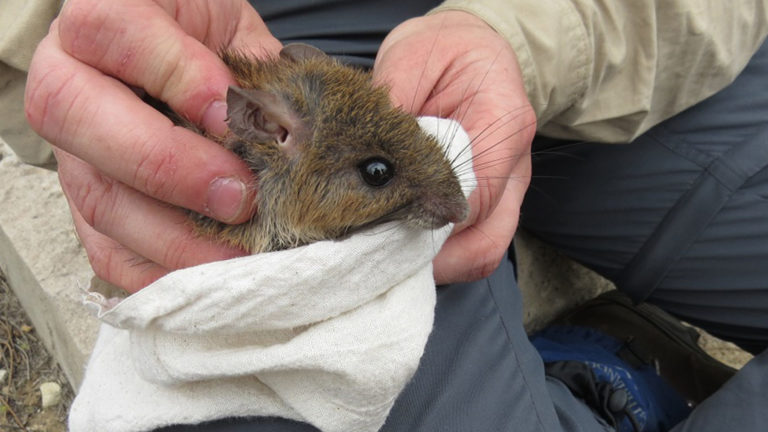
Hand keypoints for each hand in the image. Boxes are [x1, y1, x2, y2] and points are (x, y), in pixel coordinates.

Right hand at [25, 0, 281, 292]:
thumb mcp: (228, 30)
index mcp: (101, 19)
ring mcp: (73, 151)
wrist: (178, 58)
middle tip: (240, 196)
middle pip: (77, 120)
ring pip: (94, 197)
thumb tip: (291, 134)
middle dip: (167, 167)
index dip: (173, 74)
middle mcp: (67, 81)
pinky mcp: (90, 203)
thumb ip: (249, 70)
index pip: (112, 32)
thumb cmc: (205, 40)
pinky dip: (158, 272)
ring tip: (237, 253)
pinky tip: (207, 278)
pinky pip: (105, 249)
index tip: (231, 111)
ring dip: (171, 236)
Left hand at [374, 11, 535, 283]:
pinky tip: (399, 249)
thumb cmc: (442, 51)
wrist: (470, 49)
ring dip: (436, 265)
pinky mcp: (491, 203)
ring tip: (384, 258)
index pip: (473, 195)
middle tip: (377, 256)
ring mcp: (507, 191)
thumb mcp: (411, 59)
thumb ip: (394, 109)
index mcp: (503, 125)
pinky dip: (438, 257)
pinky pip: (472, 247)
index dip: (427, 223)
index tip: (381, 229)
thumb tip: (364, 162)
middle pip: (486, 242)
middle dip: (431, 260)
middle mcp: (515, 168)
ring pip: (482, 253)